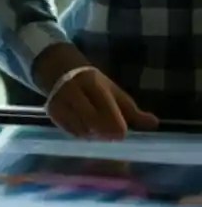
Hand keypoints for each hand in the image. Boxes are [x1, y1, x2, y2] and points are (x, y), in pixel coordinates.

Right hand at [33, 44, 158, 139]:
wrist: (59, 71)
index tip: (123, 130)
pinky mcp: (52, 113)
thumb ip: (132, 110)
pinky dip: (82, 134)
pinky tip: (86, 127)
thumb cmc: (92, 83)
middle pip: (95, 126)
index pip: (109, 115)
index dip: (119, 128)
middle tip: (111, 132)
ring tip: (98, 127)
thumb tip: (154, 123)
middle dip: (106, 133)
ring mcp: (60, 103)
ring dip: (95, 135)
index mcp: (92, 85)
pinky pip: (72, 133)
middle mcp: (73, 93)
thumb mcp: (114, 91)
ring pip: (84, 132)